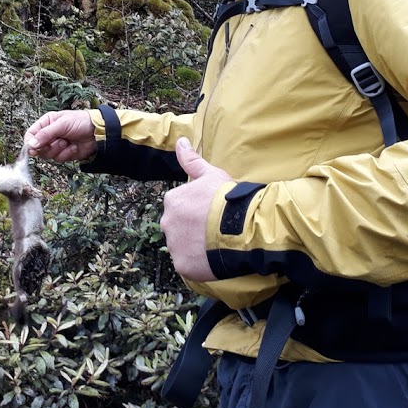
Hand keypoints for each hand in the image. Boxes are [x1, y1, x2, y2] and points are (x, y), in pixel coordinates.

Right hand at [24, 110, 95, 162]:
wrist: (98, 132)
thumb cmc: (80, 122)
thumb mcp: (61, 125)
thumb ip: (45, 134)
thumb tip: (30, 145)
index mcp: (46, 123)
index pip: (30, 135)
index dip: (30, 143)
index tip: (33, 150)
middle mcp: (49, 135)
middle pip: (37, 148)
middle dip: (48, 147)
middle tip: (59, 142)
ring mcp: (56, 145)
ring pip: (48, 155)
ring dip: (59, 150)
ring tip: (68, 142)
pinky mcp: (64, 154)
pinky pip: (59, 159)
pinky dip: (67, 154)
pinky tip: (74, 147)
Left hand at [160, 138, 232, 282]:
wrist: (240, 227)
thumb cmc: (227, 198)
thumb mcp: (211, 175)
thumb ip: (192, 160)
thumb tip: (180, 141)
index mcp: (172, 200)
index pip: (180, 207)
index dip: (198, 211)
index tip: (212, 213)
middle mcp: (166, 222)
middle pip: (178, 227)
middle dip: (193, 229)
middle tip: (215, 229)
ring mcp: (173, 245)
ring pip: (182, 247)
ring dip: (195, 247)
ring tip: (217, 244)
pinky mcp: (182, 265)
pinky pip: (188, 264)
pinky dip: (199, 263)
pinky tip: (214, 257)